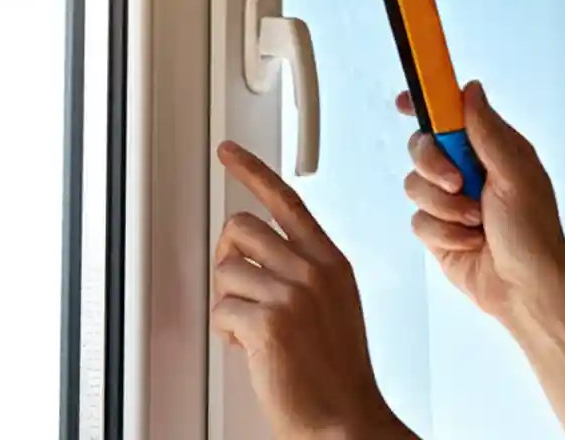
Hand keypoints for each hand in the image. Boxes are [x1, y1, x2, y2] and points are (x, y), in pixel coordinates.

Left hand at [211, 141, 412, 439]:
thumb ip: (305, 270)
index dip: (252, 171)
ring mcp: (292, 293)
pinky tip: (249, 348)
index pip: (287, 200)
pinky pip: (221, 308)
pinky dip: (226, 332)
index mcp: (331, 261)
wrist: (343, 418)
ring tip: (252, 329)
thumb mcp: (334, 304)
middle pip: (241, 227)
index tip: (228, 151)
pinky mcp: (268, 321)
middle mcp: (313, 270)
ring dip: (228, 301)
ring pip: (226, 269)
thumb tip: (257, 254)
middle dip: (227, 256)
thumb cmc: (335, 370)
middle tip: (237, 287)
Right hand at [397, 80, 564, 321]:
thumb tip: (471, 89)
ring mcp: (449, 199)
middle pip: (421, 146)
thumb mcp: (515, 176)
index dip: (427, 104)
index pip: (452, 114)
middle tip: (457, 182)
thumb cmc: (533, 233)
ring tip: (475, 223)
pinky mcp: (437, 228)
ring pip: (414, 185)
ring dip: (445, 207)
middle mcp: (467, 169)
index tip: (406, 102)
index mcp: (491, 148)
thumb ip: (488, 132)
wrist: (524, 289)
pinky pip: (417, 219)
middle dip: (433, 166)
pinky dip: (443, 232)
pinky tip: (468, 242)